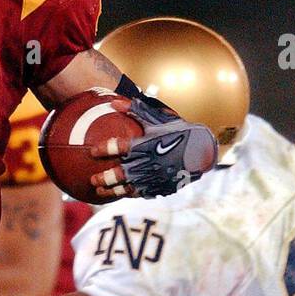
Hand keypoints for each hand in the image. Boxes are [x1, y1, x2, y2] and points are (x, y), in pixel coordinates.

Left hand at [90, 80, 217, 198]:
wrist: (201, 150)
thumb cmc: (178, 131)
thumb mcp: (158, 118)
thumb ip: (136, 110)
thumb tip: (114, 102)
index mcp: (146, 145)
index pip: (119, 147)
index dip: (104, 149)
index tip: (92, 151)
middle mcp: (148, 163)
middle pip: (120, 174)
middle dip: (104, 178)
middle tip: (93, 179)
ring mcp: (155, 177)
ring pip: (128, 188)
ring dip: (111, 191)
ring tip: (99, 191)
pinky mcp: (161, 186)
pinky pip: (141, 193)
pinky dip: (128, 194)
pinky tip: (120, 193)